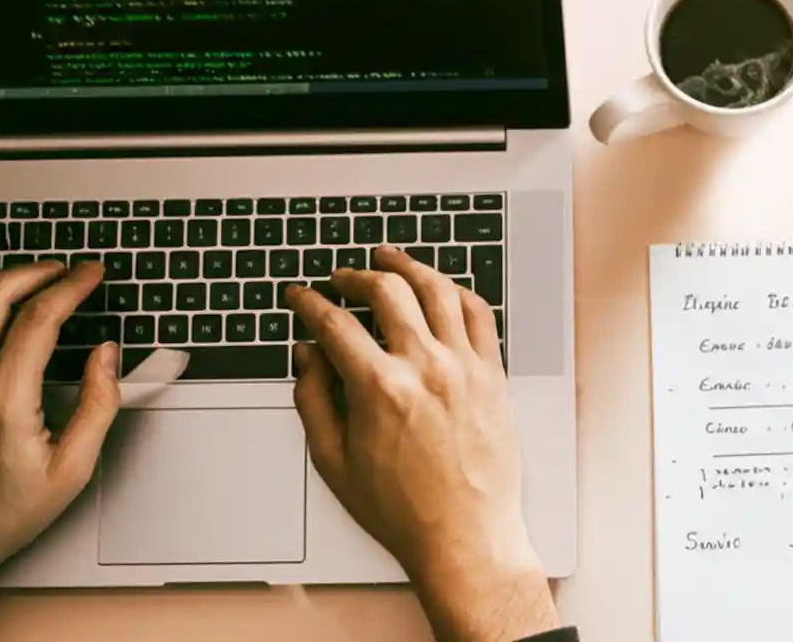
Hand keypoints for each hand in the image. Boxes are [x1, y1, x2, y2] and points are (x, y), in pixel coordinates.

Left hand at [0, 262, 120, 572]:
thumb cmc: (11, 510)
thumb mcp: (73, 469)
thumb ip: (97, 408)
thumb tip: (106, 356)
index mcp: (5, 400)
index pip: (38, 320)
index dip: (70, 287)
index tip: (92, 273)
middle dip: (35, 272)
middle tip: (68, 269)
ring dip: (7, 285)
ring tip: (41, 282)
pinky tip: (8, 312)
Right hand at [287, 246, 558, 641]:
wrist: (465, 535)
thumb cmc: (403, 509)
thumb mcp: (334, 462)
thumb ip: (313, 399)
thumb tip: (306, 354)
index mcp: (380, 389)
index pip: (334, 323)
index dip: (308, 302)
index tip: (299, 296)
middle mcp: (426, 367)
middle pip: (386, 291)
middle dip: (354, 276)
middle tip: (341, 277)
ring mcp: (465, 367)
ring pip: (437, 290)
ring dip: (408, 266)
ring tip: (389, 258)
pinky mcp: (494, 374)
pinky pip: (480, 314)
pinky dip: (456, 292)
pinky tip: (441, 288)